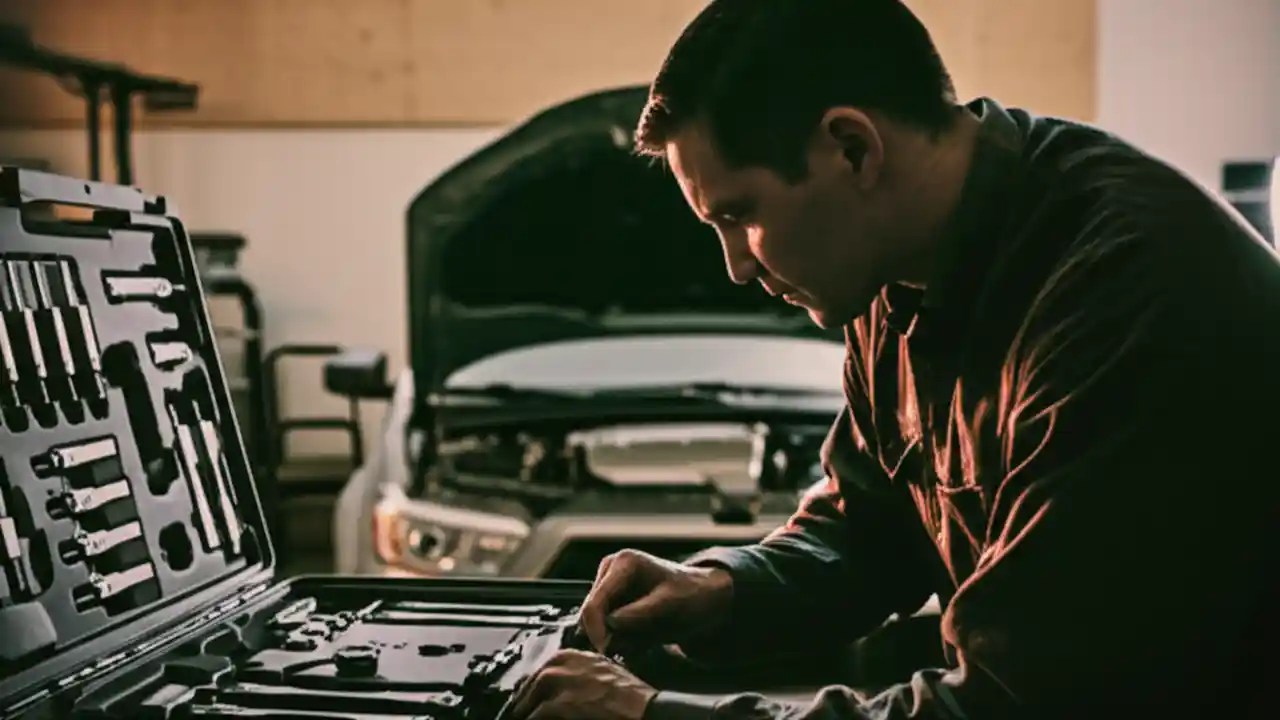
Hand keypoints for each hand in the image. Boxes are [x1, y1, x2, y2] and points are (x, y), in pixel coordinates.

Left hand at [506, 649, 656, 719]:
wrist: (642, 710)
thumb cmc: (628, 696)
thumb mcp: (600, 673)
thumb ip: (575, 676)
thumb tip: (557, 693)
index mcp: (567, 656)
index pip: (534, 677)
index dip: (531, 696)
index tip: (528, 706)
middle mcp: (557, 665)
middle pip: (525, 691)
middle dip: (525, 707)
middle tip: (524, 716)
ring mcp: (554, 684)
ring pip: (524, 707)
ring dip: (527, 715)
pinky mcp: (554, 706)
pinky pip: (531, 718)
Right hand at [580, 549, 732, 653]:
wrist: (703, 597)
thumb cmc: (691, 597)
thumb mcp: (670, 606)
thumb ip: (639, 614)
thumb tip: (609, 625)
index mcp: (624, 563)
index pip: (594, 603)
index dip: (597, 632)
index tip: (610, 653)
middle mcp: (610, 569)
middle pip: (591, 614)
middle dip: (609, 635)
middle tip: (634, 649)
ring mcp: (609, 583)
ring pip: (595, 621)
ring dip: (615, 637)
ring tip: (643, 642)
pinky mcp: (611, 598)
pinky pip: (603, 624)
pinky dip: (619, 636)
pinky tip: (640, 638)